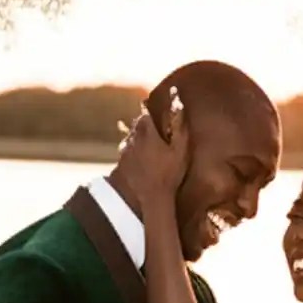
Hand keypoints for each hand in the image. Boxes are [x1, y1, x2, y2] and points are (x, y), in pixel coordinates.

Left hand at [120, 86, 189, 207]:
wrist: (151, 198)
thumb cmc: (169, 174)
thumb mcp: (181, 150)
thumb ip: (180, 126)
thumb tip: (178, 103)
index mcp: (147, 132)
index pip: (145, 113)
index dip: (152, 112)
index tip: (158, 113)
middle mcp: (133, 139)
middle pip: (137, 125)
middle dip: (145, 124)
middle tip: (155, 128)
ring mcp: (125, 152)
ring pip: (131, 138)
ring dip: (138, 137)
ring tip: (148, 143)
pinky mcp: (121, 165)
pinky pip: (127, 152)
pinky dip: (133, 151)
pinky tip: (140, 158)